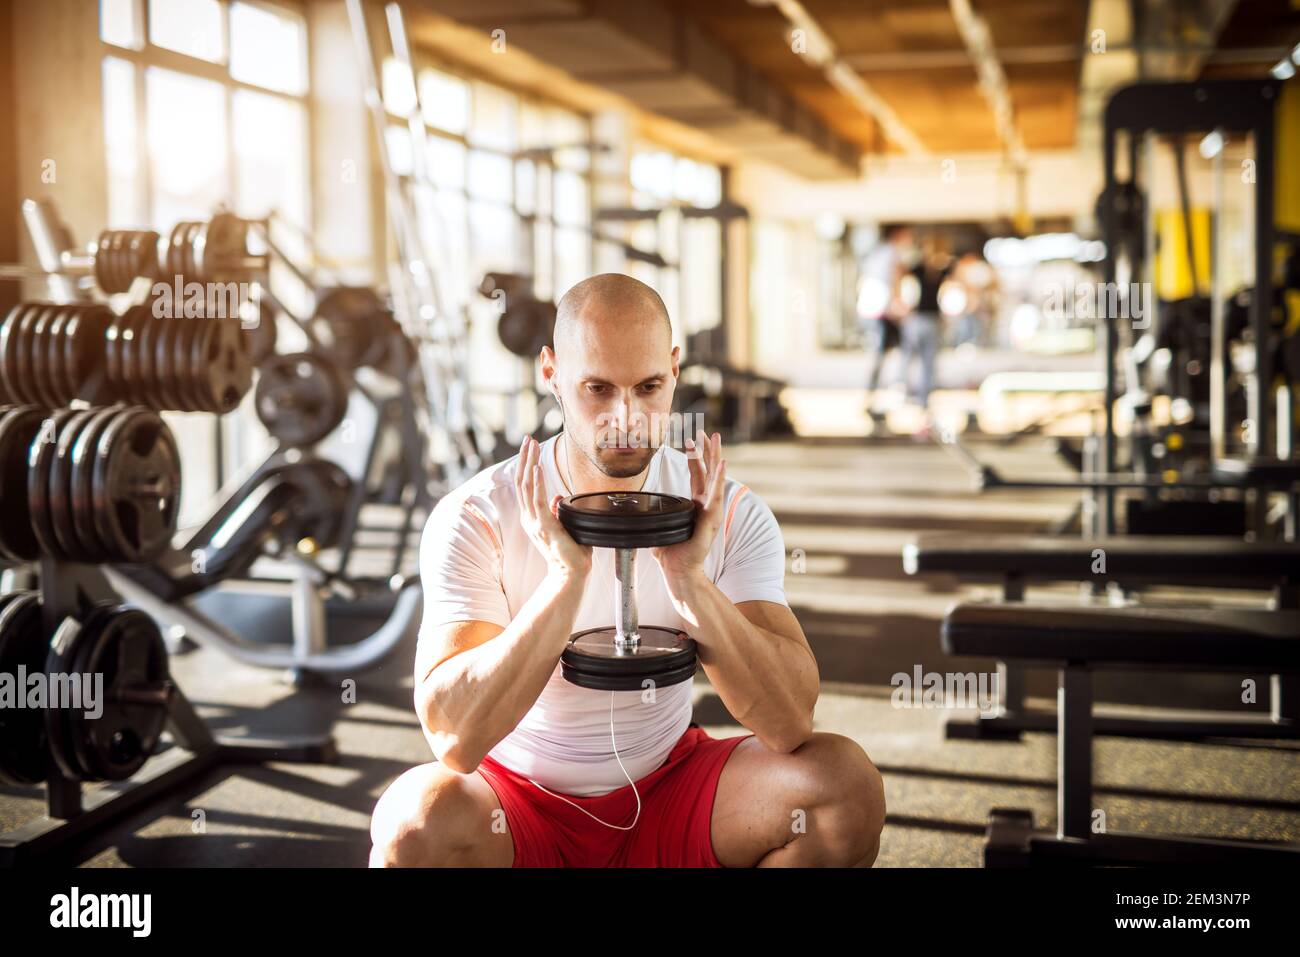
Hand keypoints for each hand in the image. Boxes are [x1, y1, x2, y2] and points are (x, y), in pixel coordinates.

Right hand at [514, 436, 590, 577]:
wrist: (571, 573)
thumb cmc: (571, 552)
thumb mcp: (565, 525)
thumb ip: (557, 510)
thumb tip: (556, 496)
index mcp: (533, 517)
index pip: (526, 486)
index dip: (527, 465)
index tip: (531, 447)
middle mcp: (529, 518)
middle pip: (523, 481)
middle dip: (526, 458)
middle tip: (528, 438)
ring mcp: (534, 521)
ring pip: (527, 486)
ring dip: (529, 463)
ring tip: (531, 445)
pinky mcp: (543, 525)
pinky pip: (537, 499)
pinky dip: (537, 481)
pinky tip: (537, 467)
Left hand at [651, 430, 724, 585]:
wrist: (680, 569)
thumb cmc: (671, 552)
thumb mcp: (661, 526)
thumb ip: (654, 515)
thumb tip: (636, 510)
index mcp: (695, 506)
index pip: (697, 476)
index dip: (695, 458)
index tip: (691, 441)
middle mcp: (705, 505)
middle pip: (708, 471)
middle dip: (707, 450)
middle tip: (706, 432)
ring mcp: (710, 510)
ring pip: (714, 477)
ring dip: (713, 456)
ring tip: (713, 438)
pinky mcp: (711, 517)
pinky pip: (716, 493)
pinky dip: (719, 476)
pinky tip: (721, 462)